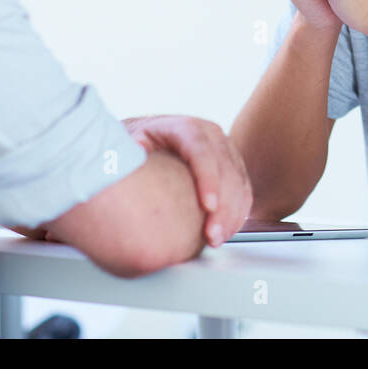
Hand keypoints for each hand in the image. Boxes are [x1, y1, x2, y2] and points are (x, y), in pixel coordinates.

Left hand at [121, 115, 252, 246]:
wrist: (150, 137)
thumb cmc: (138, 144)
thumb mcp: (129, 144)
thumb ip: (129, 156)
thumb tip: (124, 170)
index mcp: (185, 127)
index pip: (202, 150)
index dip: (208, 179)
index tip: (208, 206)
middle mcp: (211, 136)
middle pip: (226, 170)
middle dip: (223, 206)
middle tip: (211, 236)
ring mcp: (225, 150)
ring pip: (239, 182)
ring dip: (232, 214)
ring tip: (216, 240)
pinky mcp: (232, 167)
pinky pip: (243, 191)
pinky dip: (238, 213)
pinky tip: (225, 232)